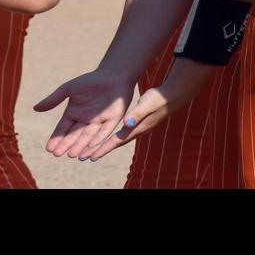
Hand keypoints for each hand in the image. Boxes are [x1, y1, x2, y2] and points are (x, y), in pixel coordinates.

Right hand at [32, 69, 137, 158]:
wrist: (113, 74)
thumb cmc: (90, 80)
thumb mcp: (68, 89)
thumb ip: (53, 100)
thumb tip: (35, 109)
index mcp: (74, 113)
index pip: (63, 128)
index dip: (56, 138)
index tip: (49, 149)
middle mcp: (86, 120)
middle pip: (74, 136)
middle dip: (66, 145)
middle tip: (58, 154)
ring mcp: (99, 122)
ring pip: (88, 137)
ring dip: (80, 147)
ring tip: (72, 155)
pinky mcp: (113, 120)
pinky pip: (104, 132)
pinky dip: (97, 141)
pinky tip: (90, 148)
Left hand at [77, 58, 214, 159]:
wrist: (171, 97)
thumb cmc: (158, 99)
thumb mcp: (147, 104)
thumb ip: (137, 113)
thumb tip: (127, 123)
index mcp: (135, 128)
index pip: (116, 141)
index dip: (103, 148)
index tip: (91, 156)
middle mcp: (134, 130)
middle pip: (113, 144)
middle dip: (99, 150)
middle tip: (83, 157)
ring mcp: (135, 127)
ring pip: (115, 139)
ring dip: (102, 145)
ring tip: (88, 150)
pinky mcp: (135, 123)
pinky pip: (119, 133)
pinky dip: (109, 137)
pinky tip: (102, 137)